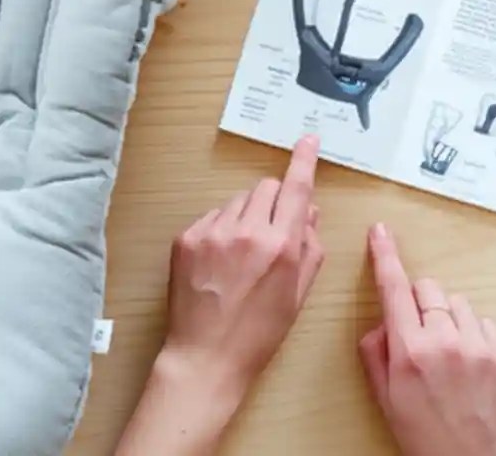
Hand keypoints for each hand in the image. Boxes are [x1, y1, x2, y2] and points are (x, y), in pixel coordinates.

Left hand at [115, 135, 324, 455]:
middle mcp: (246, 231)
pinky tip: (219, 262)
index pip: (296, 188)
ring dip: (247, 215)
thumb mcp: (296, 294)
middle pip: (266, 188)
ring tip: (243, 254)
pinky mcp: (186, 239)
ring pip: (238, 202)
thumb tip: (309, 212)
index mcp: (281, 245)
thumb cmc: (259, 333)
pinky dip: (221, 230)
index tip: (308, 140)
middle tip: (274, 228)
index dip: (304, 160)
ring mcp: (212, 233)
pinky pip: (212, 218)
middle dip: (275, 200)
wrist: (206, 356)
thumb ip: (309, 248)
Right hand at [360, 223, 495, 455]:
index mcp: (409, 351)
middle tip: (417, 332)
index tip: (380, 232)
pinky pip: (486, 324)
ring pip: (457, 304)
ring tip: (447, 354)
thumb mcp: (385, 397)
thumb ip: (375, 351)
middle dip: (418, 302)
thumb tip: (382, 323)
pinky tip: (469, 364)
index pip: (393, 289)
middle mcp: (445, 342)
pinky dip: (475, 335)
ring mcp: (480, 348)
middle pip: (428, 289)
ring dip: (447, 319)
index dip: (384, 256)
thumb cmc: (425, 436)